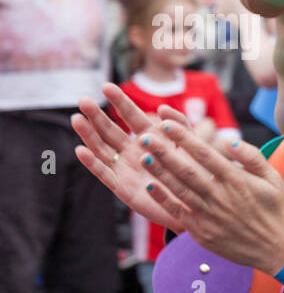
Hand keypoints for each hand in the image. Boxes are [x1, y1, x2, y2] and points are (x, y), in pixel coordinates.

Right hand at [72, 88, 186, 235]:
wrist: (197, 205)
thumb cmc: (194, 174)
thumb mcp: (191, 146)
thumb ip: (180, 126)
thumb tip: (162, 108)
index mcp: (150, 138)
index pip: (132, 116)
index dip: (120, 102)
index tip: (107, 86)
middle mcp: (133, 151)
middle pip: (110, 131)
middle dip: (97, 116)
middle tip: (83, 100)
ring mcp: (125, 169)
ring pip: (102, 149)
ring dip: (89, 135)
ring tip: (77, 119)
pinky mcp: (122, 187)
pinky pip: (104, 174)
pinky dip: (92, 163)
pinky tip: (81, 150)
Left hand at [75, 83, 283, 273]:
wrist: (280, 249)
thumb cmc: (277, 210)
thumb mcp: (274, 178)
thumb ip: (252, 157)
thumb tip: (229, 141)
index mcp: (237, 180)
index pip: (205, 153)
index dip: (183, 137)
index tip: (166, 123)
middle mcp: (221, 197)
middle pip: (186, 170)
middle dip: (164, 152)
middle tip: (144, 135)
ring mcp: (210, 216)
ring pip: (179, 190)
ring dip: (159, 173)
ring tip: (143, 157)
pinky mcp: (203, 233)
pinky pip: (179, 213)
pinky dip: (164, 200)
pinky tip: (151, 186)